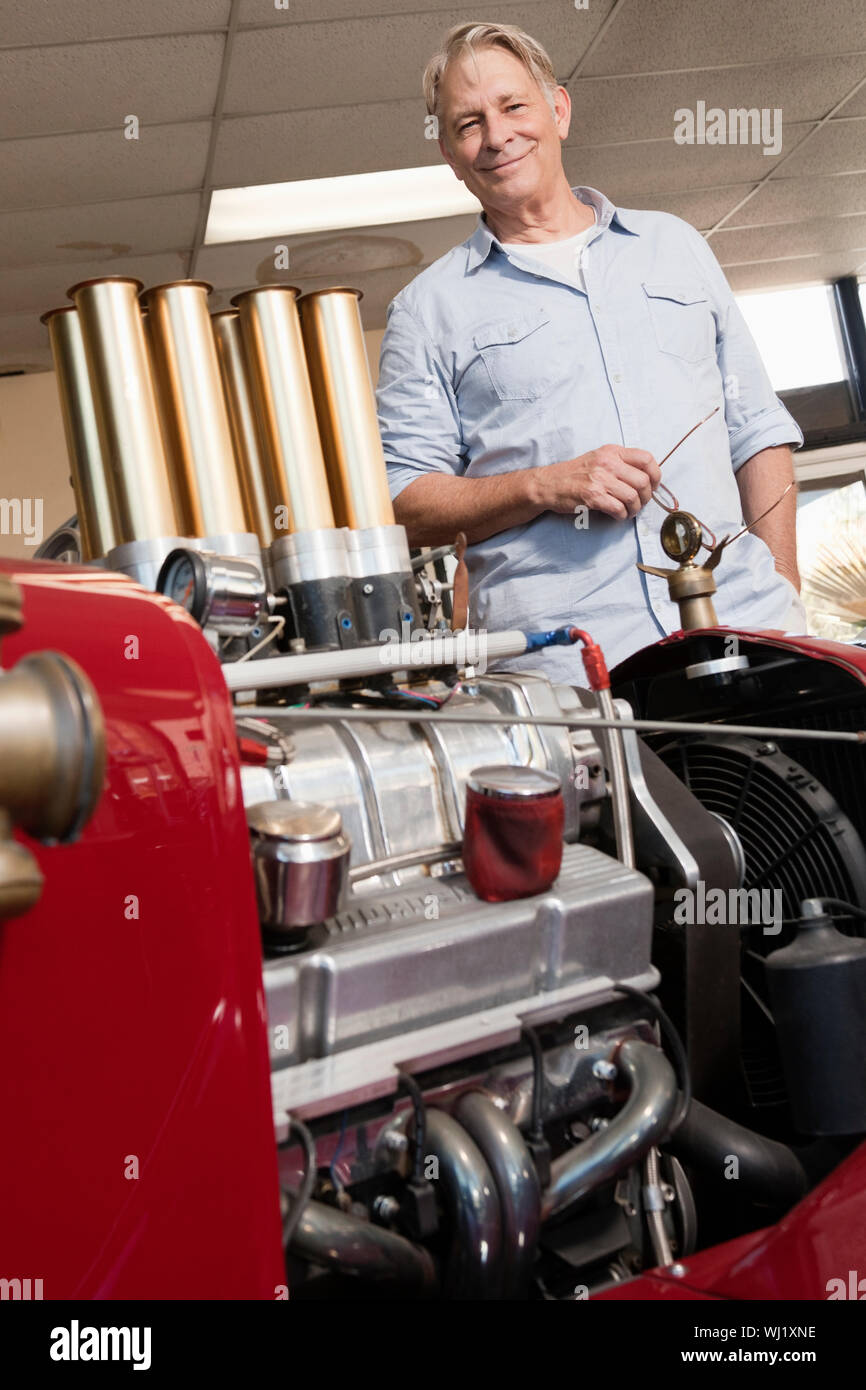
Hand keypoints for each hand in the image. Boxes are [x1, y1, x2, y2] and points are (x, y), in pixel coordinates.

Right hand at [536, 445, 660, 519]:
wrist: (549, 484)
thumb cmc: (575, 474)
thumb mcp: (599, 458)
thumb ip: (621, 463)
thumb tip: (646, 477)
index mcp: (612, 452)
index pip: (646, 459)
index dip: (656, 475)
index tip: (653, 485)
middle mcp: (607, 463)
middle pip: (643, 481)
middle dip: (646, 497)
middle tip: (640, 503)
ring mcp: (599, 479)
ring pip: (633, 497)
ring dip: (634, 509)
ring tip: (628, 511)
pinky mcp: (592, 496)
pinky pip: (619, 508)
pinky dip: (622, 515)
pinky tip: (617, 515)